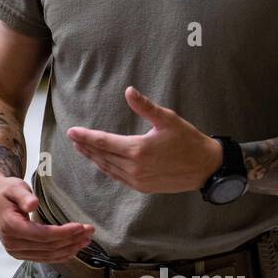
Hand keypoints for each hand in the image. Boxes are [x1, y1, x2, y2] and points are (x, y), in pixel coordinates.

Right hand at [0, 172, 93, 262]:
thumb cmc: (7, 190)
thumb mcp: (15, 187)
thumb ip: (24, 196)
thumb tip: (33, 205)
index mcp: (10, 226)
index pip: (43, 235)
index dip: (63, 233)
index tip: (81, 226)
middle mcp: (11, 243)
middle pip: (47, 246)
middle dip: (71, 240)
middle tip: (89, 231)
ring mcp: (15, 251)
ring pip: (47, 255)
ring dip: (69, 249)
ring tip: (85, 241)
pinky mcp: (20, 253)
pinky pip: (43, 258)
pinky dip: (59, 256)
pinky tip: (72, 251)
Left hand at [67, 86, 222, 193]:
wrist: (206, 168)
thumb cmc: (188, 140)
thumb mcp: (168, 119)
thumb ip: (145, 106)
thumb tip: (128, 91)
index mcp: (138, 149)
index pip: (103, 142)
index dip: (86, 137)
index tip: (71, 131)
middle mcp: (134, 167)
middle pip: (102, 156)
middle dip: (85, 146)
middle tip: (72, 138)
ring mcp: (138, 180)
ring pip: (108, 168)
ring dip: (93, 158)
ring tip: (81, 149)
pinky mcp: (143, 187)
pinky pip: (118, 177)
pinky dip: (106, 168)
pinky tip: (101, 162)